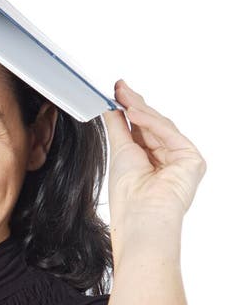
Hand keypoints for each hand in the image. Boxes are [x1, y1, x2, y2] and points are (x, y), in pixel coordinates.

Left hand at [102, 81, 206, 226]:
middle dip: (135, 105)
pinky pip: (170, 134)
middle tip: (119, 88)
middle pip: (153, 125)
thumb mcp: (119, 151)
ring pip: (161, 127)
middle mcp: (167, 160)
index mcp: (150, 162)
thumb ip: (117, 126)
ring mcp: (181, 160)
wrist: (140, 216)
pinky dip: (151, 122)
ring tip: (122, 97)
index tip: (116, 92)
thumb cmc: (128, 196)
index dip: (129, 109)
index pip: (142, 129)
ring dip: (140, 110)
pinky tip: (133, 111)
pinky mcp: (192, 160)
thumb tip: (111, 105)